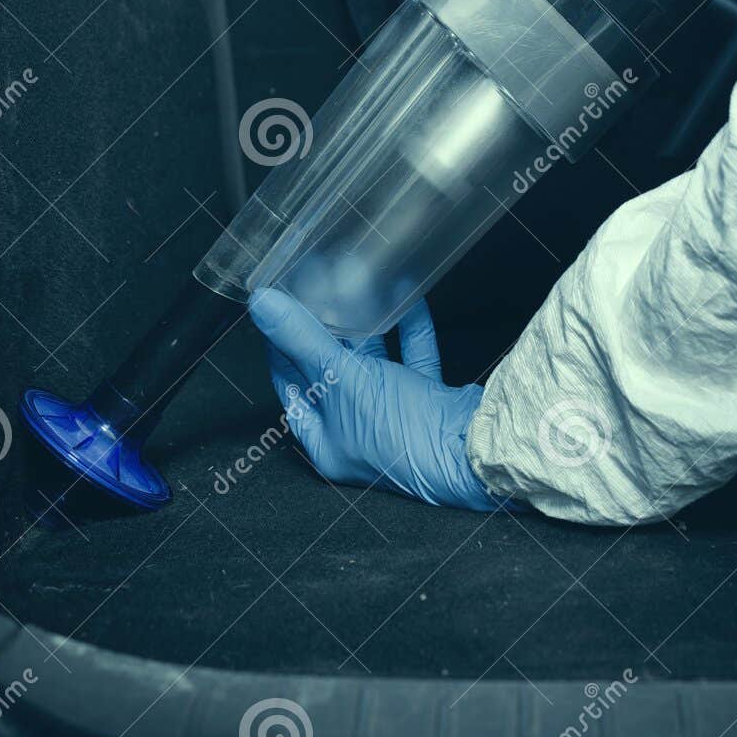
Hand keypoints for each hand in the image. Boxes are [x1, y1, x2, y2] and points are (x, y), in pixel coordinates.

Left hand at [249, 286, 503, 509]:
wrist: (473, 451)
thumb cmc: (403, 436)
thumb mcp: (343, 381)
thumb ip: (302, 339)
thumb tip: (262, 305)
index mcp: (325, 440)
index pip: (290, 383)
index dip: (281, 344)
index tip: (279, 308)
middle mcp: (357, 431)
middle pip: (330, 369)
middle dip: (326, 326)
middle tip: (316, 286)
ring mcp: (393, 415)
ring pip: (372, 361)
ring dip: (368, 324)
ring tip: (359, 285)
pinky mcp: (427, 401)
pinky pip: (412, 356)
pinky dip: (409, 328)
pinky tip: (406, 297)